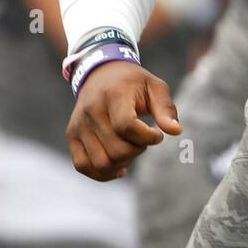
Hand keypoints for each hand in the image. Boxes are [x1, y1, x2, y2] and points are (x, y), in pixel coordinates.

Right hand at [66, 61, 180, 181]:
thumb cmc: (134, 83)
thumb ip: (166, 109)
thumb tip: (176, 131)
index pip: (126, 127)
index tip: (157, 134)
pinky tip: (120, 167)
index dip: (148, 137)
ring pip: (102, 163)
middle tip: (143, 140)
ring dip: (123, 163)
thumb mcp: (155, 87)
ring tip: (131, 148)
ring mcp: (78, 126)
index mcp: (113, 96)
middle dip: (138, 150)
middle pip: (117, 151)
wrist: (100, 73)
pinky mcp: (72, 136)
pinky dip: (103, 173)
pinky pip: (83, 166)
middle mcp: (91, 112)